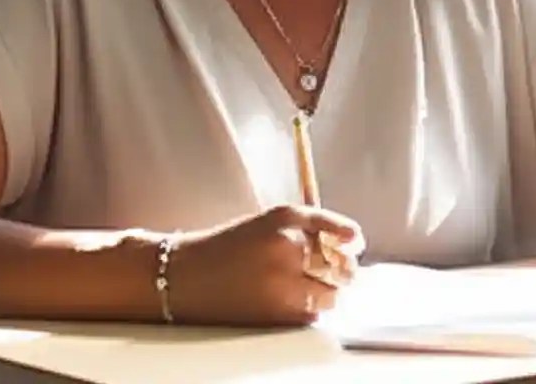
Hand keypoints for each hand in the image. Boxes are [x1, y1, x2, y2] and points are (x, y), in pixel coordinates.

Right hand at [167, 205, 364, 326]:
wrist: (182, 275)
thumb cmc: (226, 247)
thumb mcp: (267, 222)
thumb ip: (308, 228)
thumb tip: (353, 242)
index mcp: (286, 219)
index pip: (340, 232)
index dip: (349, 241)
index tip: (352, 244)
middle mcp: (288, 247)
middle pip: (342, 267)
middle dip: (340, 270)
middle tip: (327, 271)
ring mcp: (283, 282)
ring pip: (331, 295)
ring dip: (325, 293)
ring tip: (302, 287)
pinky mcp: (275, 313)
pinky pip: (311, 316)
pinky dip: (307, 311)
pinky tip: (286, 301)